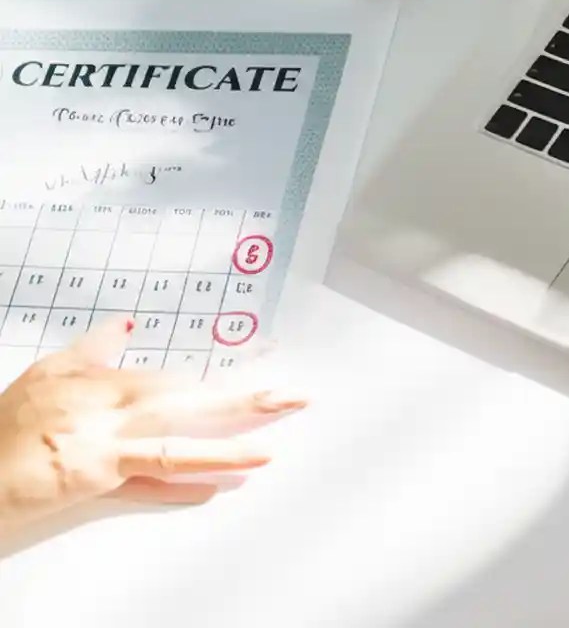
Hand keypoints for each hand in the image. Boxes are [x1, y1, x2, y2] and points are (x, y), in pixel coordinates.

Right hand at [0, 317, 304, 535]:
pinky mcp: (94, 476)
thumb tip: (128, 323)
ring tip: (269, 452)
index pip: (181, 373)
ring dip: (226, 449)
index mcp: (107, 381)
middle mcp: (112, 408)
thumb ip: (96, 349)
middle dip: (245, 399)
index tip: (273, 360)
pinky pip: (147, 482)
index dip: (229, 369)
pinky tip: (218, 490)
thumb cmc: (11, 422)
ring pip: (176, 444)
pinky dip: (182, 488)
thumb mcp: (52, 372)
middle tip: (294, 398)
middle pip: (191, 400)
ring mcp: (105, 444)